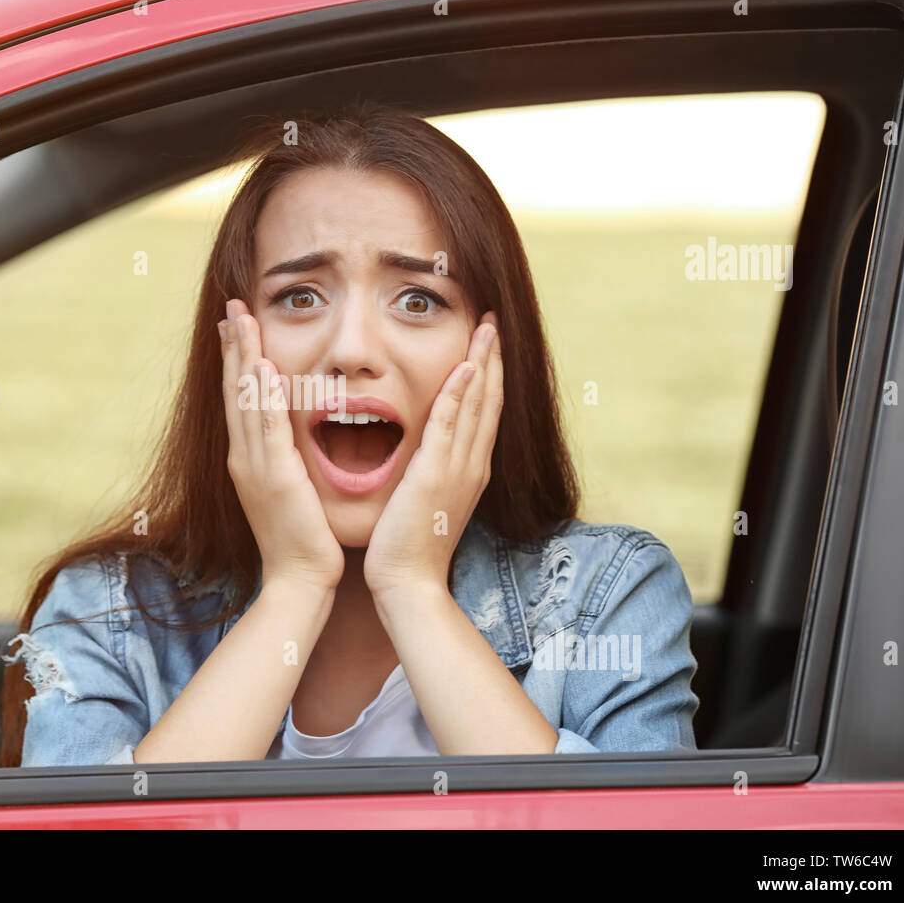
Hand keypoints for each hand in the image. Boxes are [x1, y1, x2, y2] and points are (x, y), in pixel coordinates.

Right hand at [220, 299, 343, 593]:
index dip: (237, 362)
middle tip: (233, 308)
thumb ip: (288, 462)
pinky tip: (261, 366)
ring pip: (245, 401)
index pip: (240, 401)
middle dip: (234, 347)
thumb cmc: (303, 542)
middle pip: (235, 391)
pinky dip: (261, 395)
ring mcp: (255, 466)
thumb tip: (295, 440)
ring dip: (243, 357)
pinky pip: (266, 427)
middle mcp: (245, 459)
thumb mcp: (291, 493)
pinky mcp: (275, 476)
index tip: (237, 327)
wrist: (300, 582)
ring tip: (241, 320)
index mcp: (249, 462)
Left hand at [363, 311, 502, 606]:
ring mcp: (458, 468)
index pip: (484, 410)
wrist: (409, 582)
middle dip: (493, 357)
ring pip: (477, 404)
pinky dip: (460, 394)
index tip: (488, 341)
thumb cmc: (409, 546)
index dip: (488, 374)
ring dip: (482, 362)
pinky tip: (465, 366)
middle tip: (494, 320)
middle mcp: (472, 464)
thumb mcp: (427, 498)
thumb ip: (431, 470)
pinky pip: (450, 425)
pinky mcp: (436, 474)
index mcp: (469, 469)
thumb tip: (425, 451)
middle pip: (489, 399)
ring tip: (487, 327)